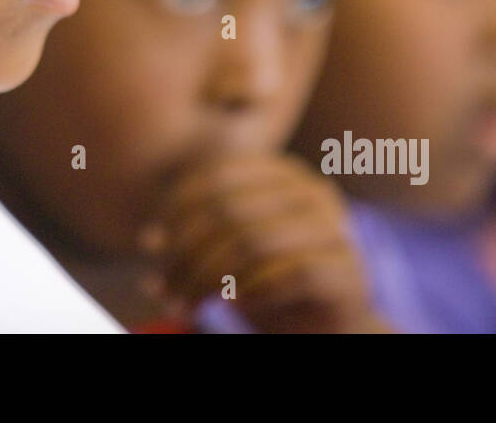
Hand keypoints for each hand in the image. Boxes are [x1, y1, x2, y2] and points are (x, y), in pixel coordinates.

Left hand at [139, 152, 382, 332]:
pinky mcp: (347, 271)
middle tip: (162, 288)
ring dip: (209, 280)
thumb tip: (147, 241)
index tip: (151, 245)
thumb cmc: (268, 279)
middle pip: (230, 213)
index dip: (176, 211)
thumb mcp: (228, 247)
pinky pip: (291, 274)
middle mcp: (311, 191)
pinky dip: (253, 291)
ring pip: (254, 243)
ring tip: (184, 304)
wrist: (327, 323)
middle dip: (186, 254)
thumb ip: (194, 234)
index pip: (216, 178)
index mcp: (282, 171)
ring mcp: (334, 229)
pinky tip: (235, 304)